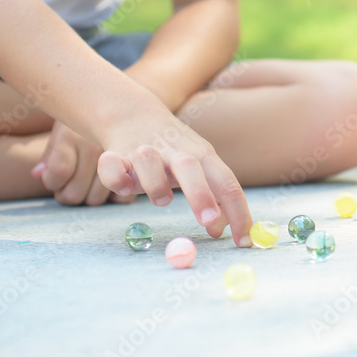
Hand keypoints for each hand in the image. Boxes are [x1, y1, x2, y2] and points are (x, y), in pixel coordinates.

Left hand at [32, 121, 134, 205]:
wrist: (127, 107)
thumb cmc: (89, 120)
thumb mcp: (64, 130)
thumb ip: (50, 154)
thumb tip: (38, 174)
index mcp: (73, 135)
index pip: (59, 172)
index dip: (52, 182)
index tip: (53, 178)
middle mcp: (95, 148)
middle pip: (74, 194)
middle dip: (66, 194)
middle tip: (68, 186)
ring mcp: (118, 160)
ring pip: (95, 200)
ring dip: (87, 197)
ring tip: (87, 185)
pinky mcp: (137, 171)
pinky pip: (122, 199)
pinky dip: (113, 197)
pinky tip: (110, 186)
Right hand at [97, 114, 252, 245]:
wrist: (134, 114)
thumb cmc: (173, 152)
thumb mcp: (201, 168)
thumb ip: (213, 198)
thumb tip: (219, 231)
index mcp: (204, 156)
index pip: (228, 183)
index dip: (238, 213)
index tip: (244, 242)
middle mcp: (176, 151)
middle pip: (191, 168)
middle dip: (201, 195)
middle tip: (208, 222)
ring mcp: (145, 150)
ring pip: (148, 161)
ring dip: (155, 185)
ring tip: (162, 200)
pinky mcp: (116, 154)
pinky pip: (112, 166)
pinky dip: (116, 179)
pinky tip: (124, 188)